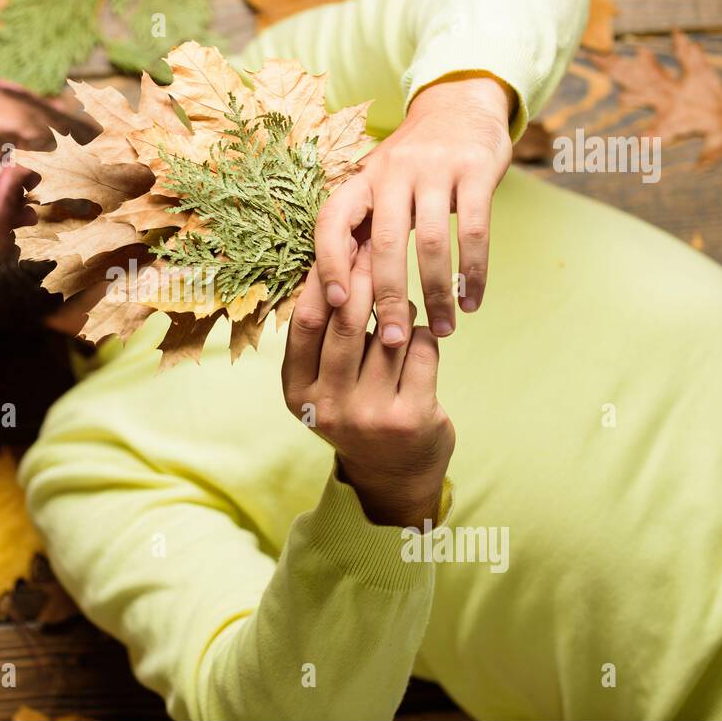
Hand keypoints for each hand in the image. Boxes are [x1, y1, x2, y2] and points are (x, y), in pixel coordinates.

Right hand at [282, 243, 455, 528]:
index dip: (322, 278)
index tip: (340, 246)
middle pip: (346, 321)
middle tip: (379, 247)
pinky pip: (422, 349)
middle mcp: (328, 406)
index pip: (305, 321)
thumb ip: (321, 336)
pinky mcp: (411, 417)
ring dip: (400, 309)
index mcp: (297, 392)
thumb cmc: (356, 408)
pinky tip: (418, 343)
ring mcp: (369, 415)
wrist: (393, 473)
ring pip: (390, 331)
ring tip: (401, 308)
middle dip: (365, 276)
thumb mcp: (322, 382)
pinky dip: (423, 335)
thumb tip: (331, 258)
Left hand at [314, 73, 513, 346]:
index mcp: (361, 179)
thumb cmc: (413, 166)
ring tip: (445, 329)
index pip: (331, 221)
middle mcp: (392, 170)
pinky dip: (474, 272)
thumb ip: (363, 231)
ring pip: (431, 242)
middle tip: (394, 340)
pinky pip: (474, 230)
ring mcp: (434, 168)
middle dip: (388, 298)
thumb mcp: (379, 186)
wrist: (461, 104)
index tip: (338, 306)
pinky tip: (472, 300)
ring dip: (437, 292)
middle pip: (385, 242)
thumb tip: (337, 300)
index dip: (328, 263)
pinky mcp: (475, 169)